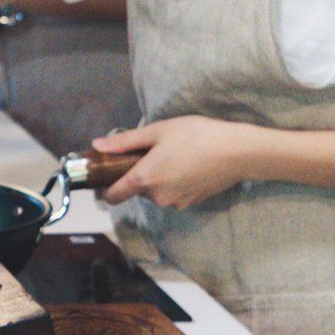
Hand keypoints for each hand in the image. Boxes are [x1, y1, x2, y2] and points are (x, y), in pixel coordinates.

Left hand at [95, 117, 261, 208]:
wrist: (238, 152)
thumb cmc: (196, 136)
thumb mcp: (157, 131)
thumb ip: (124, 142)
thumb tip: (97, 145)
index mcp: (144, 179)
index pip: (113, 196)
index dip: (105, 188)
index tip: (106, 176)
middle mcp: (158, 197)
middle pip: (137, 189)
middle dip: (140, 173)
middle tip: (153, 151)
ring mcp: (176, 203)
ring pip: (156, 191)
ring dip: (159, 178)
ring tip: (175, 155)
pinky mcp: (192, 203)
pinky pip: (173, 194)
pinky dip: (175, 182)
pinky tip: (188, 165)